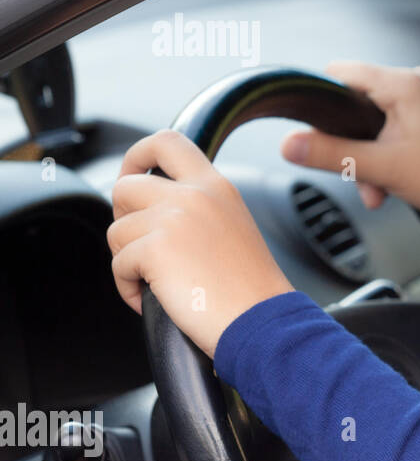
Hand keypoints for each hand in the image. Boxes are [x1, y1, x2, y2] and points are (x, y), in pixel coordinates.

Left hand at [107, 129, 294, 358]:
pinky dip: (128, 287)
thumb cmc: (251, 288)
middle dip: (123, 217)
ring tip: (157, 282)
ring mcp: (173, 219)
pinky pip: (118, 264)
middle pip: (126, 185)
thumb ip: (199, 207)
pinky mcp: (154, 248)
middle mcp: (195, 194)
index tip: (133, 177)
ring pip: (117, 229)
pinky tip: (154, 298)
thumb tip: (152, 209)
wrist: (262, 320)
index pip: (167, 140)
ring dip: (127, 260)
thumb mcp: (232, 226)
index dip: (137, 155)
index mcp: (217, 186)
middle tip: (142, 244)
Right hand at [281, 61, 419, 219]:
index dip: (319, 101)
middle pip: (356, 101)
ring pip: (375, 121)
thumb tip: (288, 145)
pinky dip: (387, 155)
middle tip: (357, 178)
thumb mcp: (383, 169)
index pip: (340, 73)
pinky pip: (395, 128)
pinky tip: (393, 184)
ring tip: (379, 191)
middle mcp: (417, 82)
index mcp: (405, 84)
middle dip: (350, 144)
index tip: (311, 132)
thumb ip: (332, 155)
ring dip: (368, 157)